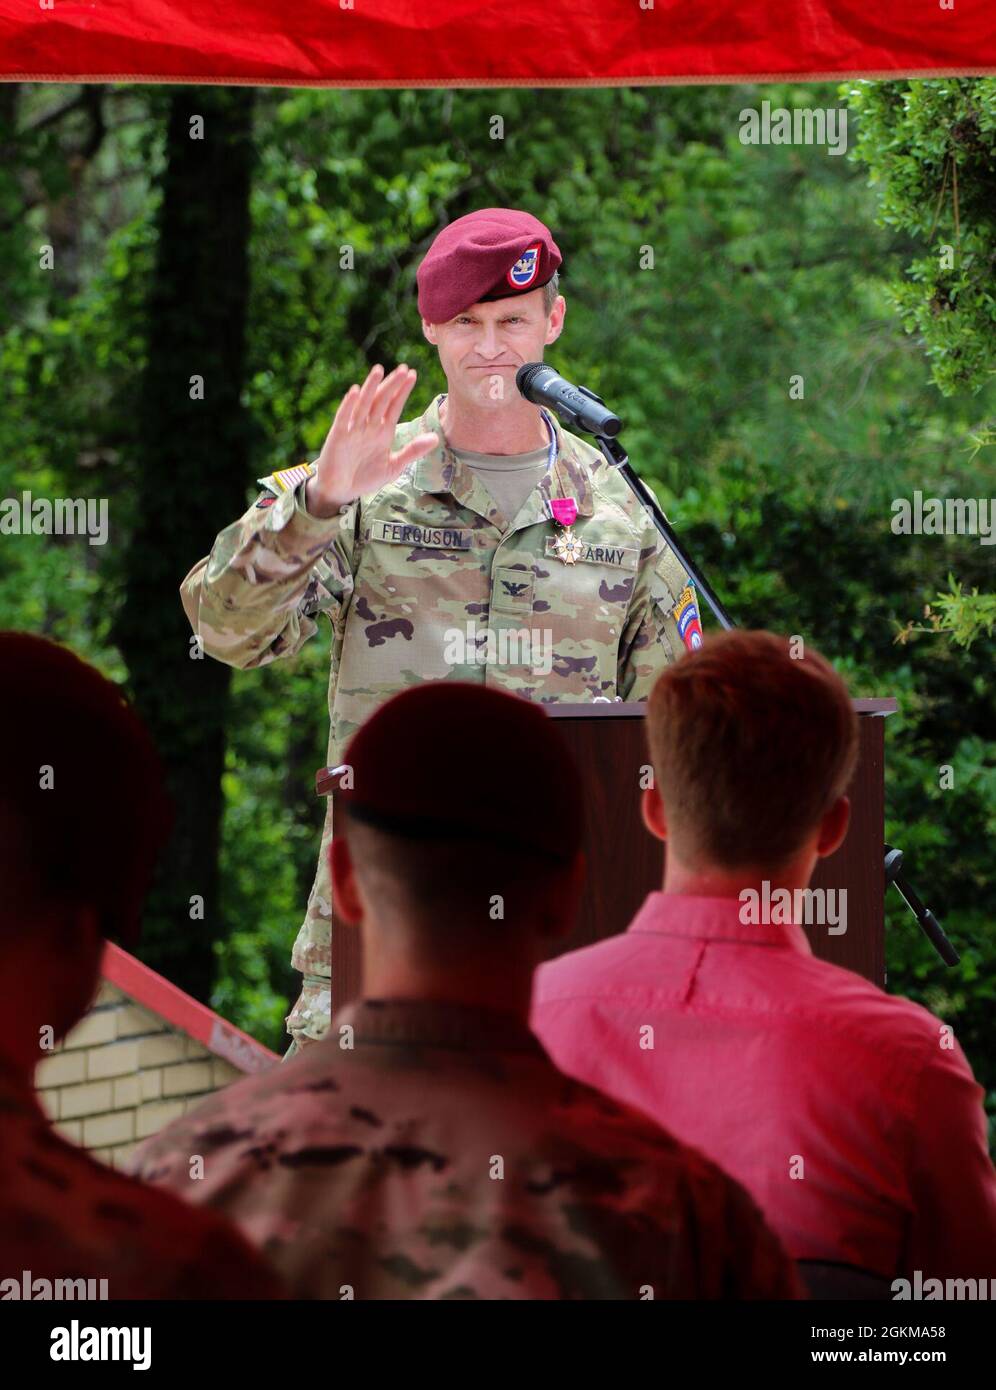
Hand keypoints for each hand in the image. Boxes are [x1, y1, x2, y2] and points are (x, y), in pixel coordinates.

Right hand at [305, 364, 437, 516]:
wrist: (341, 491)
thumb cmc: (367, 477)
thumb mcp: (394, 466)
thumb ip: (412, 451)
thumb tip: (436, 438)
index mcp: (383, 431)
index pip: (394, 406)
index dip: (402, 391)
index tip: (412, 374)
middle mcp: (369, 426)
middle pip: (381, 400)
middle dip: (392, 385)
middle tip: (403, 369)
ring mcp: (353, 429)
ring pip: (364, 404)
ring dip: (371, 387)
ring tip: (379, 370)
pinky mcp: (338, 437)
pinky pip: (344, 418)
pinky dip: (349, 405)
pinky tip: (356, 392)